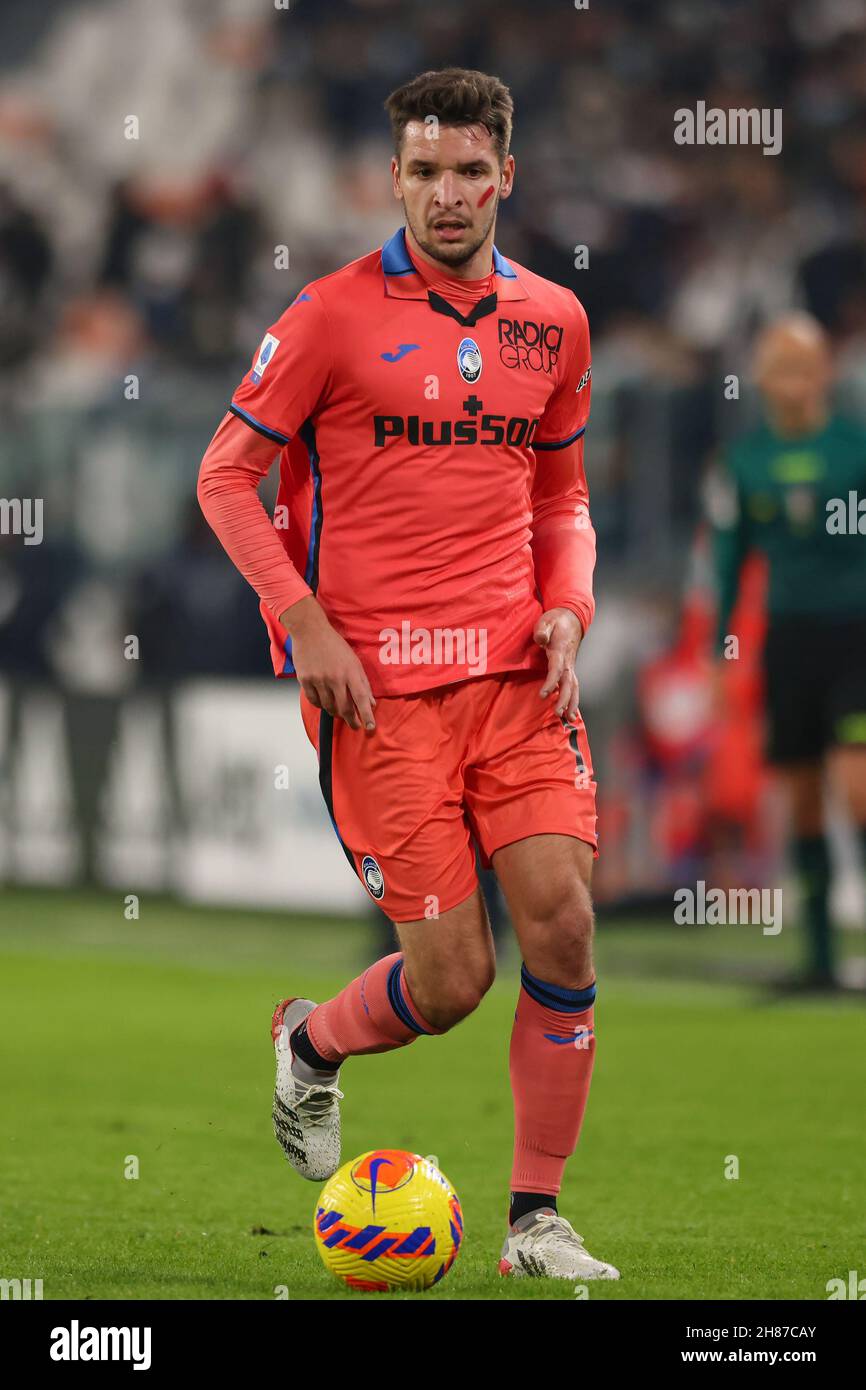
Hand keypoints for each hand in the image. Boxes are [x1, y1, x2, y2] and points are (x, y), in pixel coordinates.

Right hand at [280, 596, 375, 730]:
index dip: (366, 715)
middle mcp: (335, 678)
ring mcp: (319, 680)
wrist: (310, 631)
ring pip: (328, 706)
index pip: (361, 699)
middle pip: (344, 708)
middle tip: (355, 725)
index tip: (370, 727)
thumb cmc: (335, 645)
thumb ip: (363, 682)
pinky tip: (324, 702)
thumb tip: (370, 703)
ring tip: (338, 710)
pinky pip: (314, 701)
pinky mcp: (305, 680)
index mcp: (350, 672)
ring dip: (335, 712)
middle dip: (351, 720)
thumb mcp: (354, 661)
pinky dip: (320, 705)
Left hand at [534, 607, 583, 721]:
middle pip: (569, 683)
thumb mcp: (547, 620)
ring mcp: (571, 666)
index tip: (543, 695)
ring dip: (572, 703)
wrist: (572, 617)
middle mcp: (568, 661)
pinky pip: (573, 686)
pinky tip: (570, 712)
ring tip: (568, 719)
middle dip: (564, 699)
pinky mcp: (570, 668)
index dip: (551, 682)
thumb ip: (543, 630)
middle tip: (558, 714)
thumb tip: (541, 639)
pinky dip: (573, 699)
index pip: (557, 670)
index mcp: (561, 651)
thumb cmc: (557, 620)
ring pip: (574, 687)